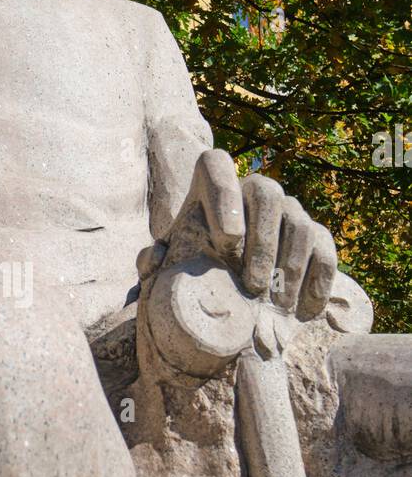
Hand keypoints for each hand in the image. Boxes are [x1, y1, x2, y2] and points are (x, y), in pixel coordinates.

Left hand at [142, 149, 336, 320]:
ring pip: (299, 221)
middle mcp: (251, 191)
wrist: (222, 296)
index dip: (224, 194)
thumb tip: (155, 255)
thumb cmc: (187, 274)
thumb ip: (152, 263)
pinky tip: (306, 311)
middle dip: (263, 242)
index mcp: (208, 188)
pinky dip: (319, 279)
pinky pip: (325, 247)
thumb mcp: (162, 271)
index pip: (216, 165)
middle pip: (266, 193)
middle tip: (253, 286)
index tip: (227, 241)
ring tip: (275, 305)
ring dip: (290, 266)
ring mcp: (287, 210)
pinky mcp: (315, 236)